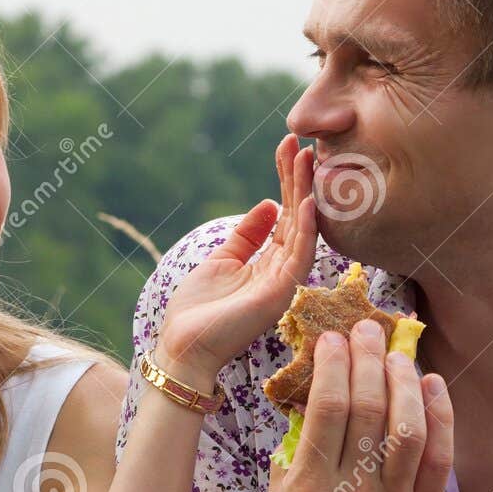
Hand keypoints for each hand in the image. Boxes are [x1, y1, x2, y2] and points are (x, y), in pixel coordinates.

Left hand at [155, 134, 317, 384]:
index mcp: (268, 262)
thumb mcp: (222, 259)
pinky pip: (299, 256)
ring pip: (302, 231)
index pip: (284, 214)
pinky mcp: (280, 294)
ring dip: (305, 194)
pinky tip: (305, 202)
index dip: (286, 181)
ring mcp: (284, 282)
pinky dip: (304, 228)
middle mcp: (282, 270)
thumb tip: (268, 203)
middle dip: (299, 180)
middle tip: (303, 144)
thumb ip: (246, 234)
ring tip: (308, 160)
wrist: (184, 346)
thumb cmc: (199, 309)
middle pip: (296, 217)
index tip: (288, 147)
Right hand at [262, 320, 453, 491]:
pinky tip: (432, 385)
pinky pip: (439, 461)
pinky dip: (440, 417)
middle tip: (366, 330)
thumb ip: (297, 442)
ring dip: (404, 382)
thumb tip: (319, 380)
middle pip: (369, 411)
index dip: (334, 364)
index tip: (334, 338)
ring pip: (408, 431)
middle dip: (367, 360)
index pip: (328, 409)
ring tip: (396, 354)